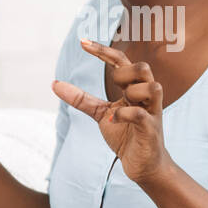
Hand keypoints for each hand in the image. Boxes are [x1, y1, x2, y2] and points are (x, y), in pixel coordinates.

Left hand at [52, 38, 173, 186]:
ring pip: (152, 87)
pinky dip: (123, 115)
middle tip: (113, 86)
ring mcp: (152, 112)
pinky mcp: (151, 129)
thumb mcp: (100, 114)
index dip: (103, 51)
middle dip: (123, 71)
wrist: (142, 164)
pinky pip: (141, 115)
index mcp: (133, 89)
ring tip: (117, 107)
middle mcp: (146, 97)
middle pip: (142, 67)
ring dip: (131, 92)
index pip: (122, 61)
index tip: (82, 42)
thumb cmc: (125, 135)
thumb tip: (54, 83)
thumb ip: (81, 99)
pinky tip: (111, 120)